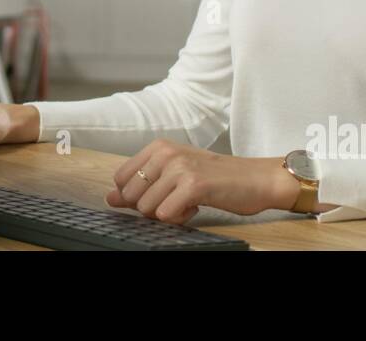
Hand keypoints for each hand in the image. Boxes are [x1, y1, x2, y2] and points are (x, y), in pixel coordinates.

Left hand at [105, 139, 297, 224]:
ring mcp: (179, 167)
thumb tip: (109, 199)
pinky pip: (165, 215)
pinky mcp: (193, 185)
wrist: (255, 179)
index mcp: (158, 147)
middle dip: (151, 207)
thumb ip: (141, 187)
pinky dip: (179, 218)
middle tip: (176, 199)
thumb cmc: (215, 179)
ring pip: (147, 208)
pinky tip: (195, 207)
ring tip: (188, 202)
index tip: (159, 194)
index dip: (135, 196)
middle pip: (131, 196)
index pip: (120, 178)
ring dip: (167, 213)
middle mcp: (165, 153)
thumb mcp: (174, 176)